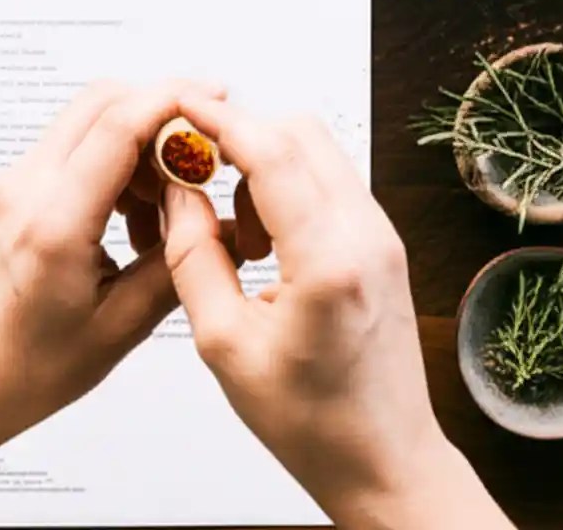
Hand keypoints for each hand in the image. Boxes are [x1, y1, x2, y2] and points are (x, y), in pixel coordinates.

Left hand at [0, 80, 226, 465]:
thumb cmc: (16, 373)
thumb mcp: (116, 330)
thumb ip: (175, 267)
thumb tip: (223, 230)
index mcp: (53, 222)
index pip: (119, 123)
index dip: (175, 99)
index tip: (218, 100)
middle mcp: (24, 189)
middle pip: (102, 102)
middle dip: (162, 112)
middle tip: (205, 152)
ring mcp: (11, 187)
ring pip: (87, 125)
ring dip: (138, 146)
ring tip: (168, 211)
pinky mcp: (9, 195)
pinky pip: (70, 155)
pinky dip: (112, 167)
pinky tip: (131, 221)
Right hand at [162, 97, 511, 528]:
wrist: (384, 457)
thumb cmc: (312, 422)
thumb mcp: (225, 345)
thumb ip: (193, 257)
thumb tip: (178, 191)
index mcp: (329, 262)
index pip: (272, 152)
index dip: (218, 119)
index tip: (178, 104)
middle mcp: (368, 236)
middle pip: (300, 132)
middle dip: (238, 134)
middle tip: (190, 164)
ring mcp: (383, 236)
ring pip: (317, 152)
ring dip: (263, 163)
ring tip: (232, 231)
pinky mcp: (382, 243)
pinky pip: (329, 183)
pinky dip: (287, 187)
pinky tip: (261, 240)